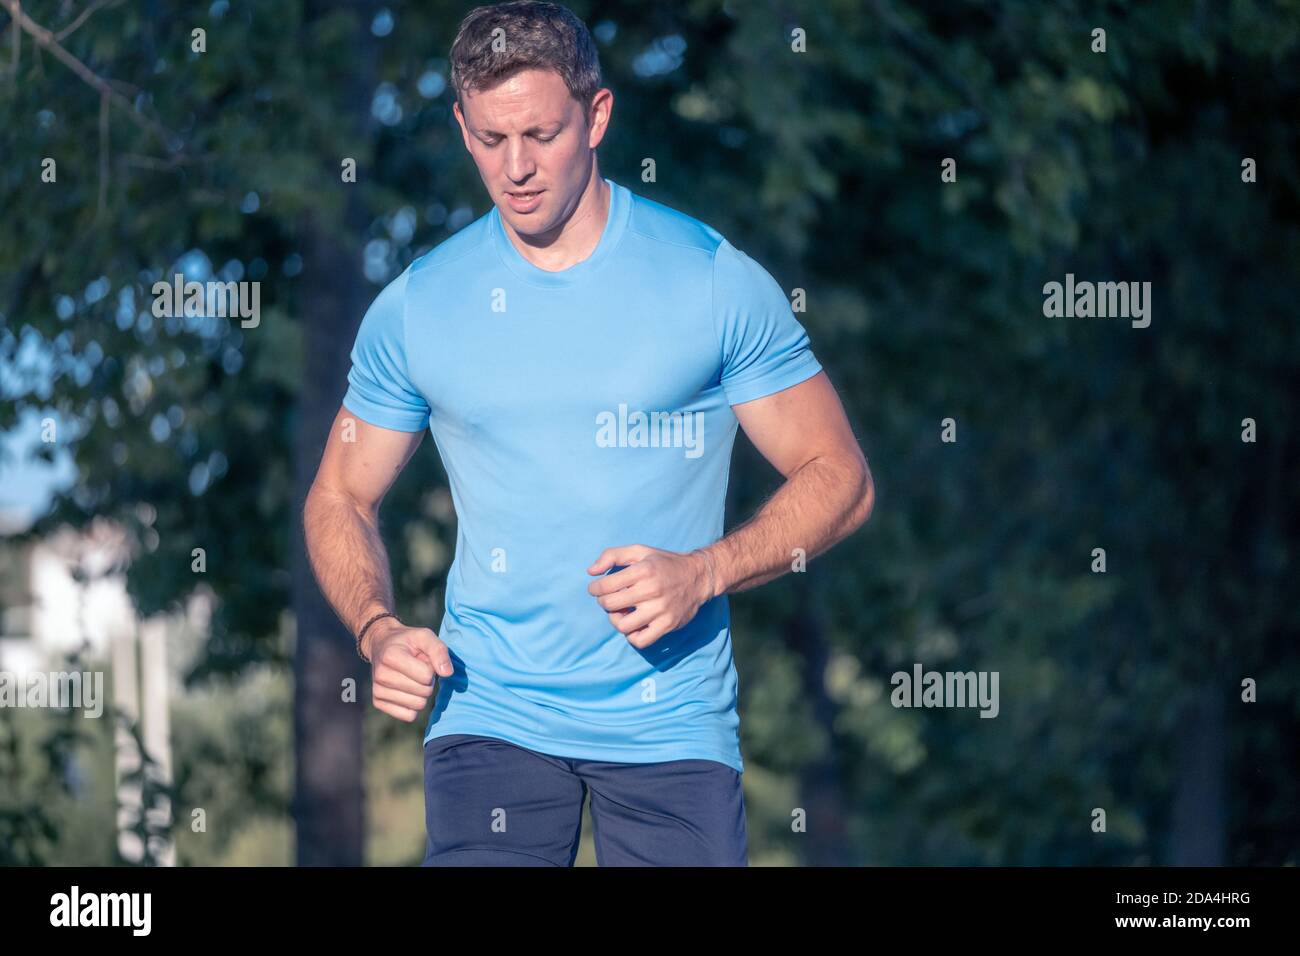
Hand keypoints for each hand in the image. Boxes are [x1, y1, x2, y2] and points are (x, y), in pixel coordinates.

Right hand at [364, 618, 453, 721]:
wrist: (381, 645)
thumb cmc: (407, 641)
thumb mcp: (424, 636)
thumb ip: (439, 651)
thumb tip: (447, 673)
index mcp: (391, 656)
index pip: (426, 676)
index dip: (431, 668)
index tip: (422, 660)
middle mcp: (381, 675)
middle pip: (424, 692)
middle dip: (427, 682)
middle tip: (418, 670)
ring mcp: (378, 691)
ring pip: (417, 705)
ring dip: (421, 694)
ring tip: (412, 678)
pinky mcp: (378, 702)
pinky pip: (408, 716)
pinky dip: (413, 706)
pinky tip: (407, 691)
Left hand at [586, 544, 717, 648]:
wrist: (698, 577)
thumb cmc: (664, 563)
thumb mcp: (639, 551)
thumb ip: (612, 556)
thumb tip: (590, 572)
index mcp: (643, 570)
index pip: (605, 586)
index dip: (595, 589)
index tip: (597, 589)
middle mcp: (652, 590)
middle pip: (610, 605)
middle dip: (603, 603)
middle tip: (609, 599)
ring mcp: (660, 610)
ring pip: (623, 626)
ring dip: (615, 620)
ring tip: (620, 612)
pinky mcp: (668, 625)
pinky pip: (640, 640)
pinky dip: (631, 635)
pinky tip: (633, 624)